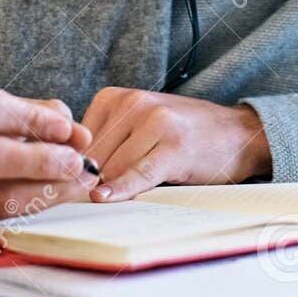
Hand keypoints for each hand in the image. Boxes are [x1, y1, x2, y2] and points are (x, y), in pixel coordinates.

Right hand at [0, 86, 98, 223]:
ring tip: (77, 180)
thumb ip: (38, 114)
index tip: (66, 128)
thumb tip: (79, 135)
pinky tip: (58, 193)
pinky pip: (0, 214)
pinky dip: (36, 204)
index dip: (33, 120)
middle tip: (76, 161)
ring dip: (47, 191)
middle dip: (42, 162)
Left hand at [80, 88, 271, 202]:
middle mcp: (134, 103)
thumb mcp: (137, 125)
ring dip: (105, 188)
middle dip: (86, 181)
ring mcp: (156, 123)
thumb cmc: (182, 134)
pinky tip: (103, 198)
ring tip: (102, 199)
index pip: (77, 141)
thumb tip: (67, 175)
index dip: (71, 168)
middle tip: (78, 199)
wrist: (235, 133)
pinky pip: (137, 173)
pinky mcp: (173, 147)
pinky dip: (119, 189)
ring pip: (111, 166)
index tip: (62, 187)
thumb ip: (105, 142)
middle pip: (92, 156)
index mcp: (116, 97)